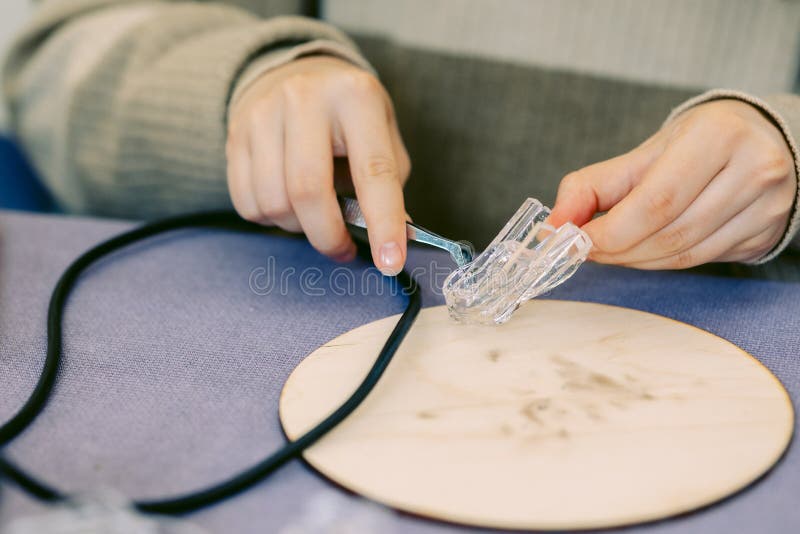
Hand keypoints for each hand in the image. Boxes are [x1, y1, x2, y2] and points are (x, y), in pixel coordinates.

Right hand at [226, 56, 410, 273]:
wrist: (294, 74)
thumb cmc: (348, 117)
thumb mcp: (382, 135)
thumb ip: (389, 185)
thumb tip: (389, 240)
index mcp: (355, 97)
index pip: (373, 171)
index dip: (384, 222)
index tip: (390, 262)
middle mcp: (304, 98)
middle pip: (308, 191)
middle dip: (328, 236)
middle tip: (343, 250)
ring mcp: (262, 114)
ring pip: (274, 203)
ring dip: (298, 228)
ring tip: (314, 216)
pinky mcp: (234, 135)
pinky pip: (247, 204)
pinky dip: (271, 219)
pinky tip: (287, 204)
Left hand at [549, 99, 796, 267]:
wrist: (758, 141)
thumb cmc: (693, 145)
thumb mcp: (641, 154)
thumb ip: (590, 188)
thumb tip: (551, 226)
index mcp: (717, 136)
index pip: (655, 203)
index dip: (609, 232)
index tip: (575, 240)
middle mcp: (753, 169)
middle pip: (669, 233)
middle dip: (617, 250)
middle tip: (586, 249)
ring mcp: (766, 205)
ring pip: (684, 255)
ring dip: (635, 260)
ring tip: (612, 249)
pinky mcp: (766, 233)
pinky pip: (701, 260)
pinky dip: (662, 263)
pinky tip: (644, 250)